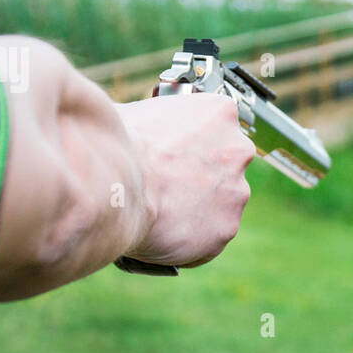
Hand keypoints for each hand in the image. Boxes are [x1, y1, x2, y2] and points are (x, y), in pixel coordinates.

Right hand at [117, 93, 255, 267]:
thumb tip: (141, 134)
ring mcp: (236, 191)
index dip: (191, 146)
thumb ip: (159, 126)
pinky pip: (209, 237)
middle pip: (223, 168)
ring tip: (160, 212)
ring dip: (196, 210)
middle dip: (198, 179)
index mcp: (220, 112)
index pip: (217, 129)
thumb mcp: (139, 113)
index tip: (173, 156)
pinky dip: (189, 239)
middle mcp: (238, 150)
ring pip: (219, 205)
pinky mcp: (226, 227)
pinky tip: (163, 232)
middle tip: (166, 187)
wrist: (113, 182)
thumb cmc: (117, 144)